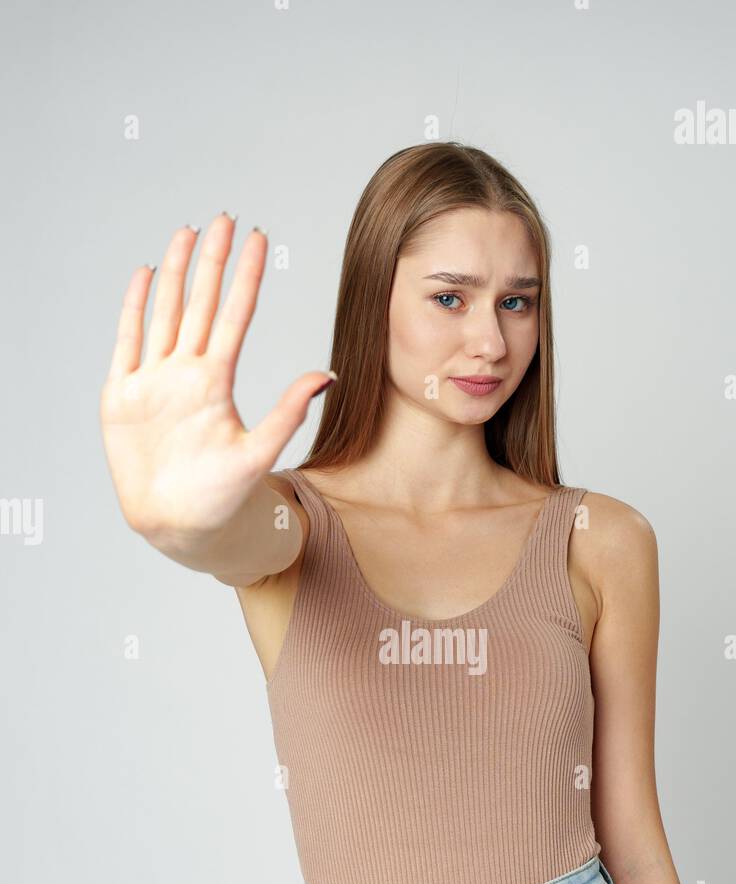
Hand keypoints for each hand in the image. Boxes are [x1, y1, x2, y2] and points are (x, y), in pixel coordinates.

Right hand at [99, 213, 333, 543]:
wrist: (181, 527)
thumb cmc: (223, 498)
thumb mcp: (259, 453)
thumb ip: (288, 413)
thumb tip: (327, 375)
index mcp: (217, 382)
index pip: (234, 316)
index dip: (246, 277)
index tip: (259, 239)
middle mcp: (187, 373)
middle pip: (201, 304)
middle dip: (213, 261)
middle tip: (226, 218)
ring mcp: (154, 381)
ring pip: (166, 313)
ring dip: (177, 274)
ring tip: (188, 233)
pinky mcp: (122, 395)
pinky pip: (127, 342)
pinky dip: (134, 309)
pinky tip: (146, 276)